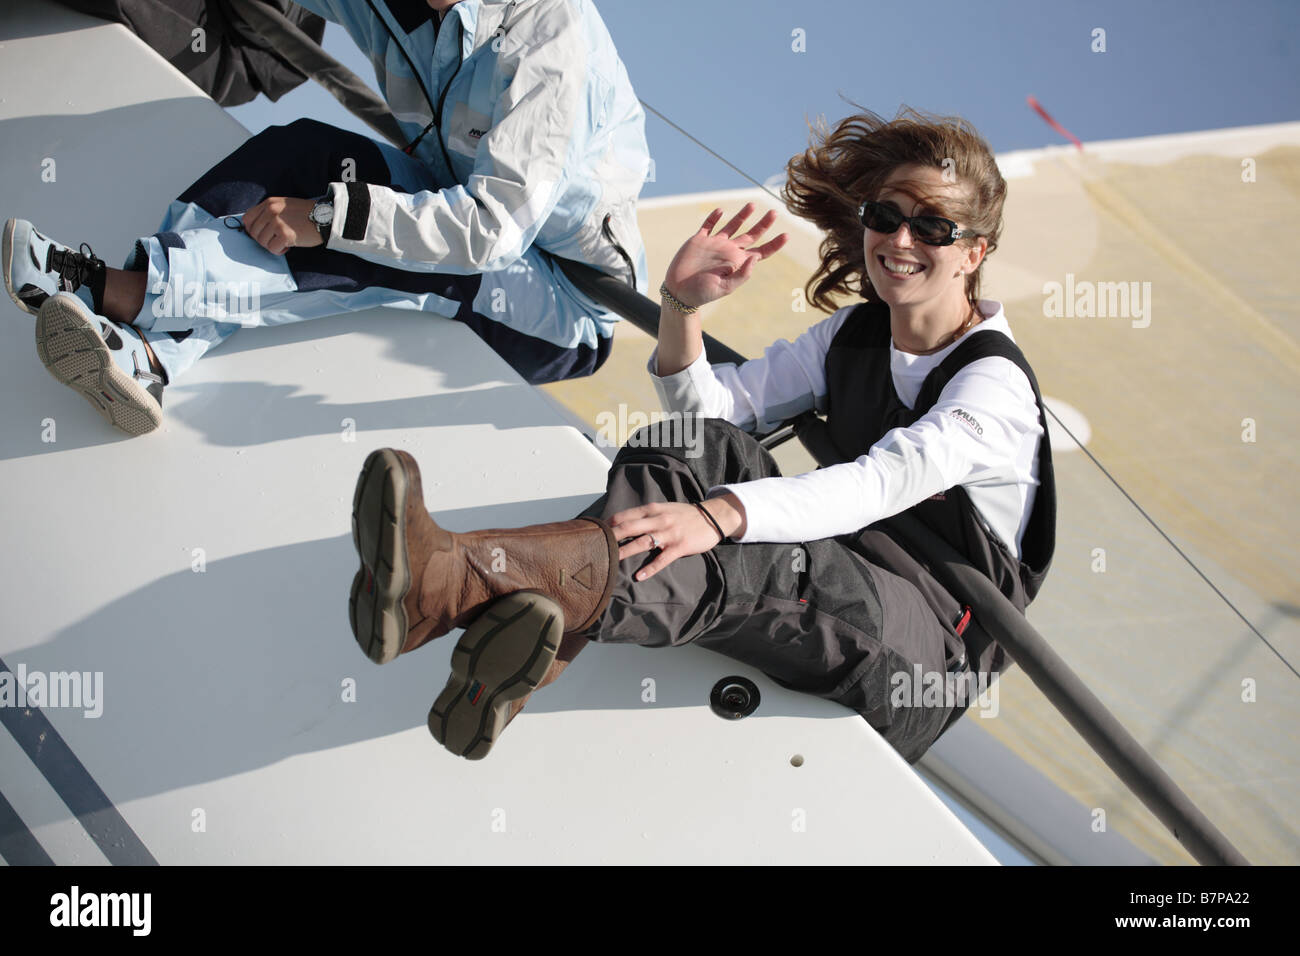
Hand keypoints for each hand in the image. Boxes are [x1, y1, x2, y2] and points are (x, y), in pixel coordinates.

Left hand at [242, 197, 322, 254]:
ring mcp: (277, 222)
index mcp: (269, 203)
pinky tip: (288, 247)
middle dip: (263, 240)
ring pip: (262, 242)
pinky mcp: (285, 235)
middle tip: (276, 240)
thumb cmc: (307, 214)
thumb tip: (257, 228)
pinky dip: (279, 251)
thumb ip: (270, 212)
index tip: (262, 234)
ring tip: (284, 243)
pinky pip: (272, 249)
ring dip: (272, 246)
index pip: (248, 218)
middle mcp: (270, 211)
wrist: (325, 217)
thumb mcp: (284, 206)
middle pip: (253, 232)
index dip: (252, 229)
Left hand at [609, 495, 746, 581]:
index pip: (626, 515)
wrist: (713, 517)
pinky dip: (650, 568)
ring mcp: (669, 534)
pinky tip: (639, 576)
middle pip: (630, 527)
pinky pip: (662, 559)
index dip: (610, 523)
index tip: (597, 531)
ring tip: (611, 560)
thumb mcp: (664, 509)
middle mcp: (659, 520)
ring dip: (626, 551)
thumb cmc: (685, 515)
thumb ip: (646, 515)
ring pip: (643, 543)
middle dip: (612, 536)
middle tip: (596, 544)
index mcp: (653, 510)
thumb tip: (624, 522)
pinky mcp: (680, 547)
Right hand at [662, 203, 787, 309]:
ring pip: (732, 226)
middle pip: (751, 235)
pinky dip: (714, 217)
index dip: (774, 244)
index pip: (761, 251)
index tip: (787, 235)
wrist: (679, 292)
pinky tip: (721, 211)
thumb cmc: (702, 293)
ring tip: (752, 205)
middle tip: (775, 212)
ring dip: (742, 215)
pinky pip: (708, 225)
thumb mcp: (725, 288)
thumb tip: (756, 258)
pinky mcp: (699, 240)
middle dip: (764, 224)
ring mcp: (714, 244)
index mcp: (737, 263)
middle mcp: (728, 251)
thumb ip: (742, 274)